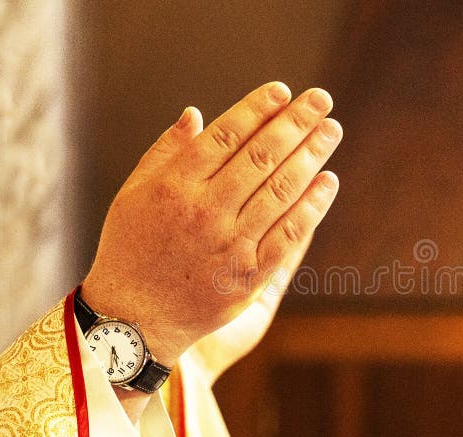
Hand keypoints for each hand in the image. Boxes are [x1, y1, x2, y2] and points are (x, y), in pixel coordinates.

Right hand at [81, 82, 341, 368]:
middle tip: (321, 100)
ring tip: (331, 131)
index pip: (226, 135)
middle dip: (296, 123)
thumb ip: (166, 152)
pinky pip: (289, 236)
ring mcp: (229, 245)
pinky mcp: (248, 277)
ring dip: (311, 156)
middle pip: (261, 157)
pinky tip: (328, 182)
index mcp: (175, 185)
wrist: (134, 318)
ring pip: (281, 191)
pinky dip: (312, 207)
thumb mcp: (133, 193)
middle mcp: (205, 211)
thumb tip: (197, 113)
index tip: (283, 92)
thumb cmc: (130, 249)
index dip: (258, 109)